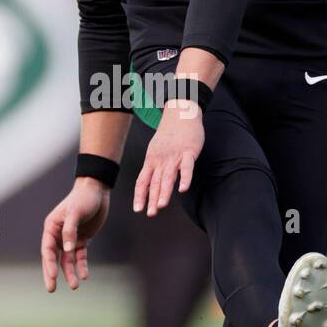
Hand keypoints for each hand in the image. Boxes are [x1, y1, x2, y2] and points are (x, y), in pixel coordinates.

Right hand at [41, 178, 109, 291]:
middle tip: (51, 289)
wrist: (97, 190)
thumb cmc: (83, 198)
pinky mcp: (82, 240)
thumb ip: (70, 230)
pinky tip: (84, 276)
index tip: (53, 276)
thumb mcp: (76, 212)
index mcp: (51, 227)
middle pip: (53, 258)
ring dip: (70, 273)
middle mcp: (59, 234)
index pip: (47, 249)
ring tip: (74, 286)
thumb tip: (66, 250)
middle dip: (52, 273)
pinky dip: (82, 266)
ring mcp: (70, 238)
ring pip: (67, 260)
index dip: (49, 264)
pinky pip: (80, 256)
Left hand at [133, 101, 204, 216]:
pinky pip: (187, 167)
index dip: (140, 195)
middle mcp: (161, 160)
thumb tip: (151, 186)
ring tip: (161, 205)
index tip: (138, 209)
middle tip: (150, 213)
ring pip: (168, 176)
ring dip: (165, 191)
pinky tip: (183, 189)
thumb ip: (154, 168)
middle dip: (152, 198)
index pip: (143, 180)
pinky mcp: (188, 152)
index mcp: (152, 160)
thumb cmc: (169, 135)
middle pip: (156, 181)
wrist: (180, 113)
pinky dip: (185, 178)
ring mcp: (175, 156)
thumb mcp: (156, 151)